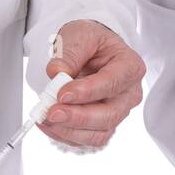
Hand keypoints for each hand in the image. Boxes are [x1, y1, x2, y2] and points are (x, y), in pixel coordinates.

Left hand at [41, 19, 144, 148]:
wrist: (88, 53)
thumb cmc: (90, 43)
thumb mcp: (79, 35)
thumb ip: (69, 52)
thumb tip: (57, 72)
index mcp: (130, 67)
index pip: (112, 84)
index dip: (87, 92)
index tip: (62, 93)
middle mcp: (128, 94)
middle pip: (109, 115)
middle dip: (77, 117)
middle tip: (52, 112)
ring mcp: (117, 113)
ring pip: (98, 134)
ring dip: (69, 130)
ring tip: (45, 118)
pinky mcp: (102, 127)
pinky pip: (85, 140)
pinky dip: (64, 134)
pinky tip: (47, 124)